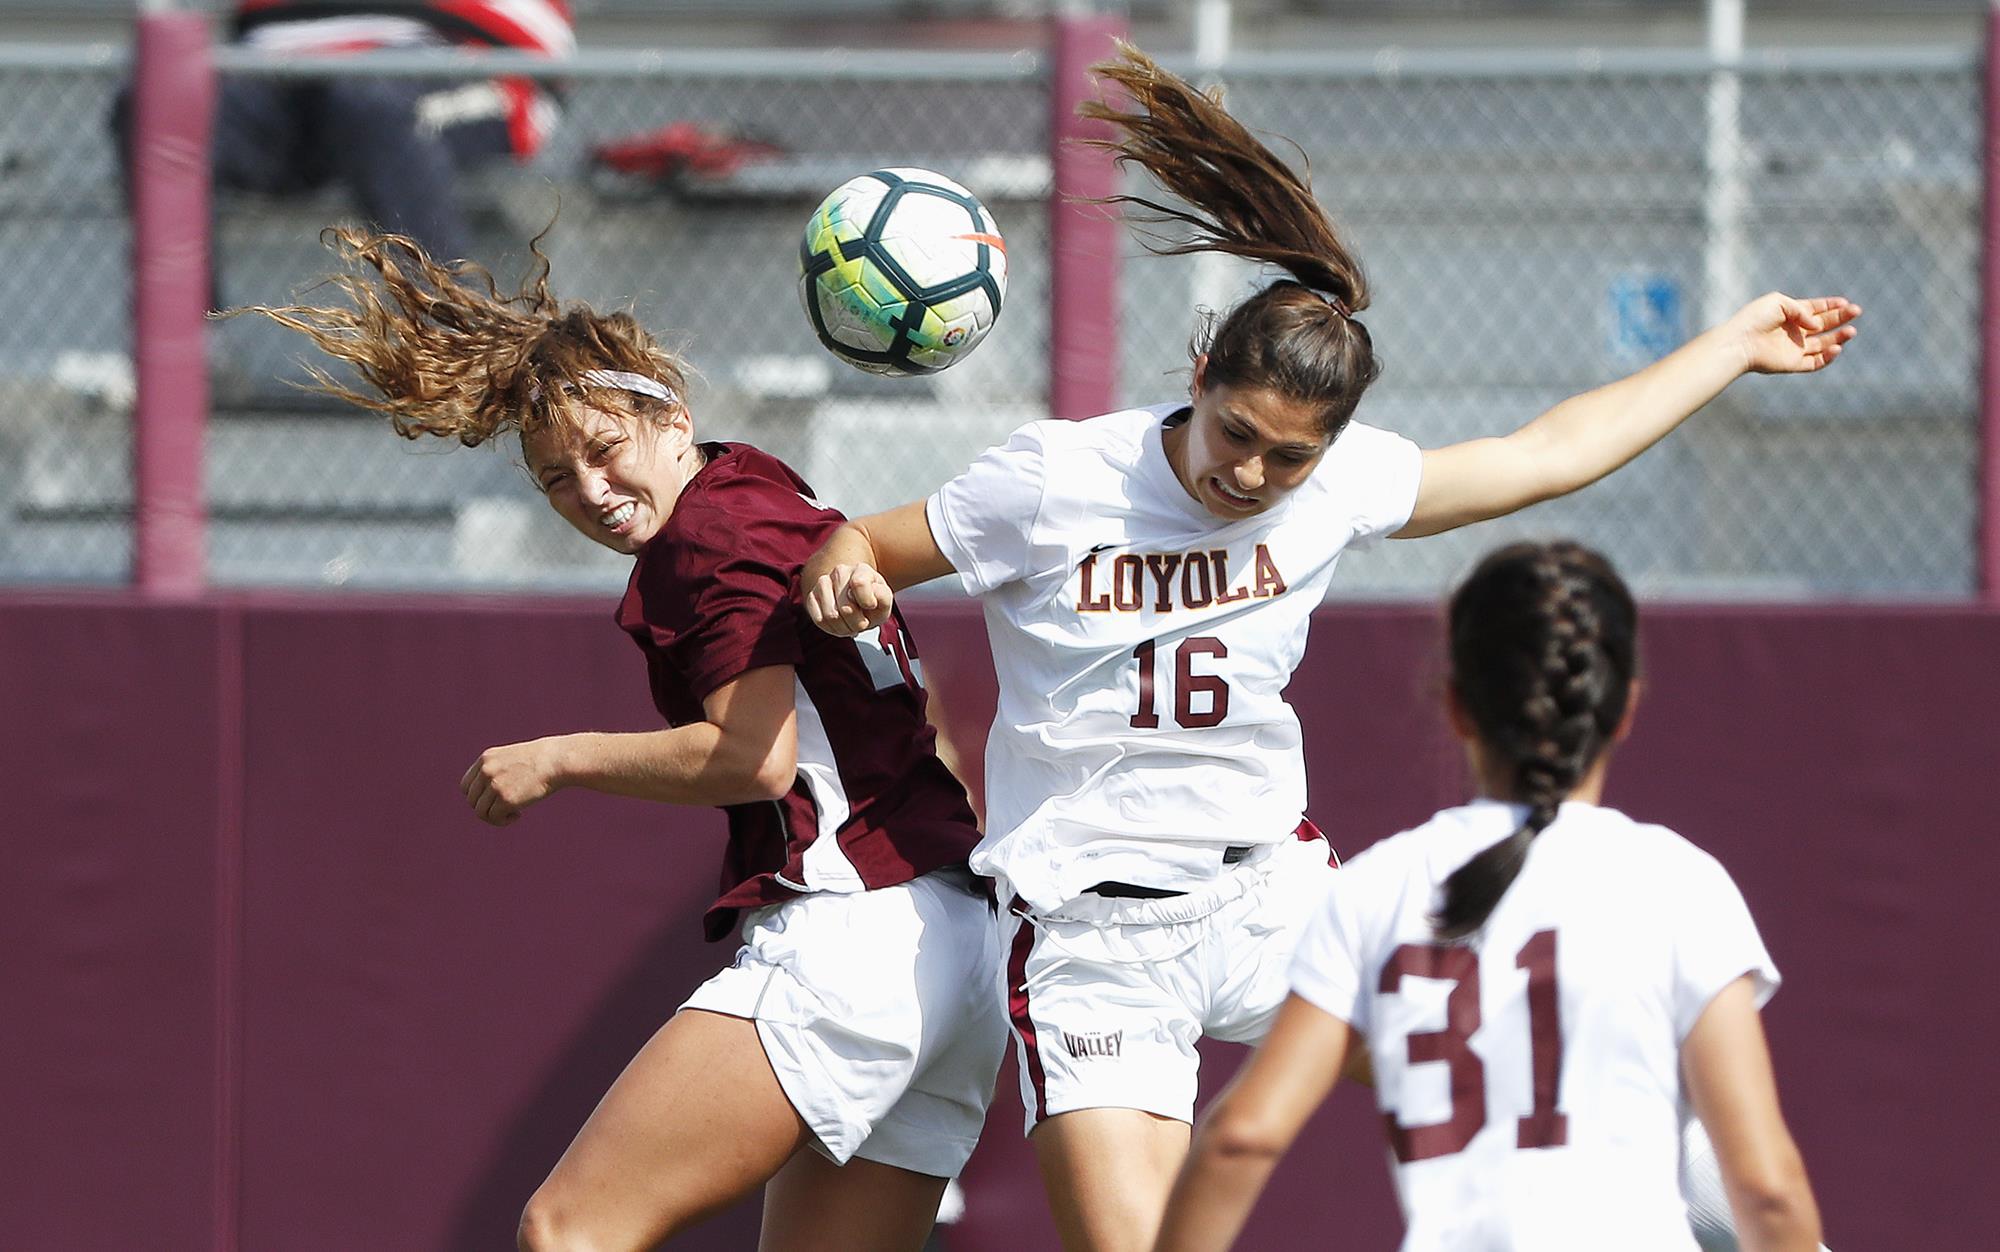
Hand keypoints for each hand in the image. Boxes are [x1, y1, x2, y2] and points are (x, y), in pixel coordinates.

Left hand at [460, 737, 567, 825]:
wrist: (557, 761)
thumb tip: (487, 796)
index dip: (477, 797)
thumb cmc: (541, 761)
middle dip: (486, 808)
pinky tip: (518, 815)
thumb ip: (497, 772)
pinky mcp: (505, 799)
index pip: (466, 785)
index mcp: (486, 759)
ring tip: (512, 813)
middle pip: (471, 800)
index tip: (493, 800)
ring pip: (480, 811)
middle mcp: (486, 770)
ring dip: (494, 817)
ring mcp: (494, 784)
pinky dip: (503, 821)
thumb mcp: (512, 759)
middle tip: (504, 809)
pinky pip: (494, 817)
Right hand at [803, 562, 893, 636]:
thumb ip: (883, 597)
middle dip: (856, 623)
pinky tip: (839, 624)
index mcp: (861, 570)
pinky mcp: (811, 596)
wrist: (857, 603)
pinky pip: (819, 620)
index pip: (859, 584)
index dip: (867, 603)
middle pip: (846, 608)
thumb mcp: (885, 601)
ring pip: (831, 615)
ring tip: (850, 624)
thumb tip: (869, 595)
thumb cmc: (872, 602)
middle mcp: (840, 572)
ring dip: (843, 628)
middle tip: (861, 622)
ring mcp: (823, 583)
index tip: (871, 606)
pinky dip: (831, 629)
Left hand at [1728, 293, 1860, 374]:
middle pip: (1824, 325)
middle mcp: (1795, 331)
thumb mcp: (1779, 302)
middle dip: (1841, 318)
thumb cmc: (1754, 319)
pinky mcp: (1792, 364)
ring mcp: (1794, 348)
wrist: (1739, 342)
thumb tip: (1817, 325)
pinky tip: (1836, 348)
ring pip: (1823, 344)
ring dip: (1839, 338)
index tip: (1846, 303)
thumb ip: (1802, 310)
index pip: (1816, 309)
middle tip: (1857, 312)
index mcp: (1790, 314)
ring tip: (1851, 331)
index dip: (1832, 306)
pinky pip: (1815, 362)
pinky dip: (1828, 357)